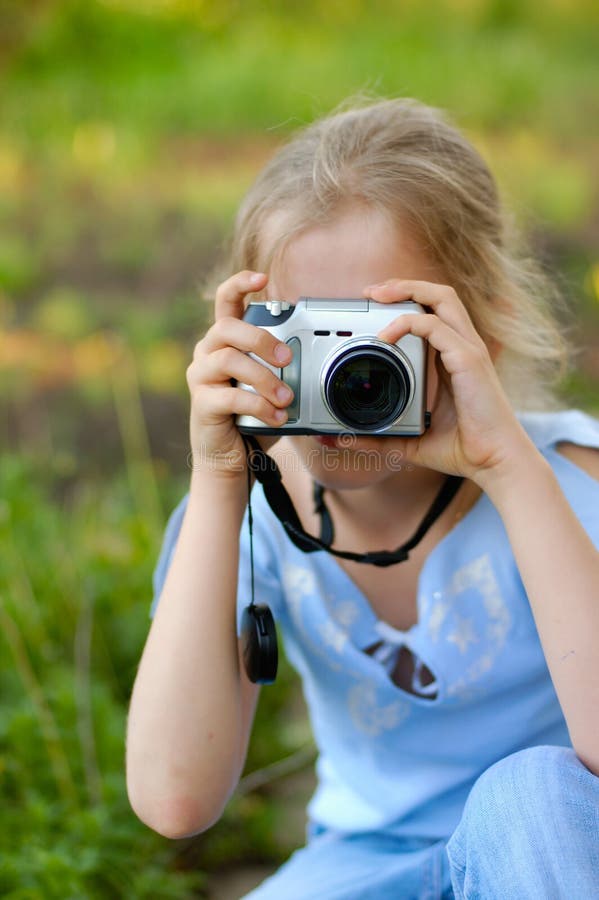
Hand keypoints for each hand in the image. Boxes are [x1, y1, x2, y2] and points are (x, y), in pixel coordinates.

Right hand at [186, 271, 292, 476]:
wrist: (233, 457)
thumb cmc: (254, 416)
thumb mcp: (271, 384)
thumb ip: (283, 366)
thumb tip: (315, 354)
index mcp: (225, 341)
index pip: (225, 301)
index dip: (240, 284)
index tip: (262, 278)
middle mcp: (207, 353)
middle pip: (228, 327)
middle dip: (262, 338)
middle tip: (288, 357)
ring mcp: (201, 377)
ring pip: (229, 359)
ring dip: (264, 376)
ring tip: (286, 397)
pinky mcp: (202, 404)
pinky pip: (231, 396)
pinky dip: (259, 405)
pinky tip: (277, 416)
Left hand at [365, 279, 534, 485]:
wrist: (495, 462)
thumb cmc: (465, 449)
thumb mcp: (413, 441)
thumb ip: (381, 437)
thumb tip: (346, 438)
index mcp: (454, 359)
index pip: (432, 315)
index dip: (405, 304)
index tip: (374, 308)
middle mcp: (463, 347)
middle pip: (439, 295)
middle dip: (404, 285)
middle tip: (371, 292)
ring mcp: (468, 350)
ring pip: (441, 298)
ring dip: (408, 290)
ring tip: (378, 296)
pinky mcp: (468, 360)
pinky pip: (436, 326)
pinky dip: (408, 324)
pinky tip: (386, 337)